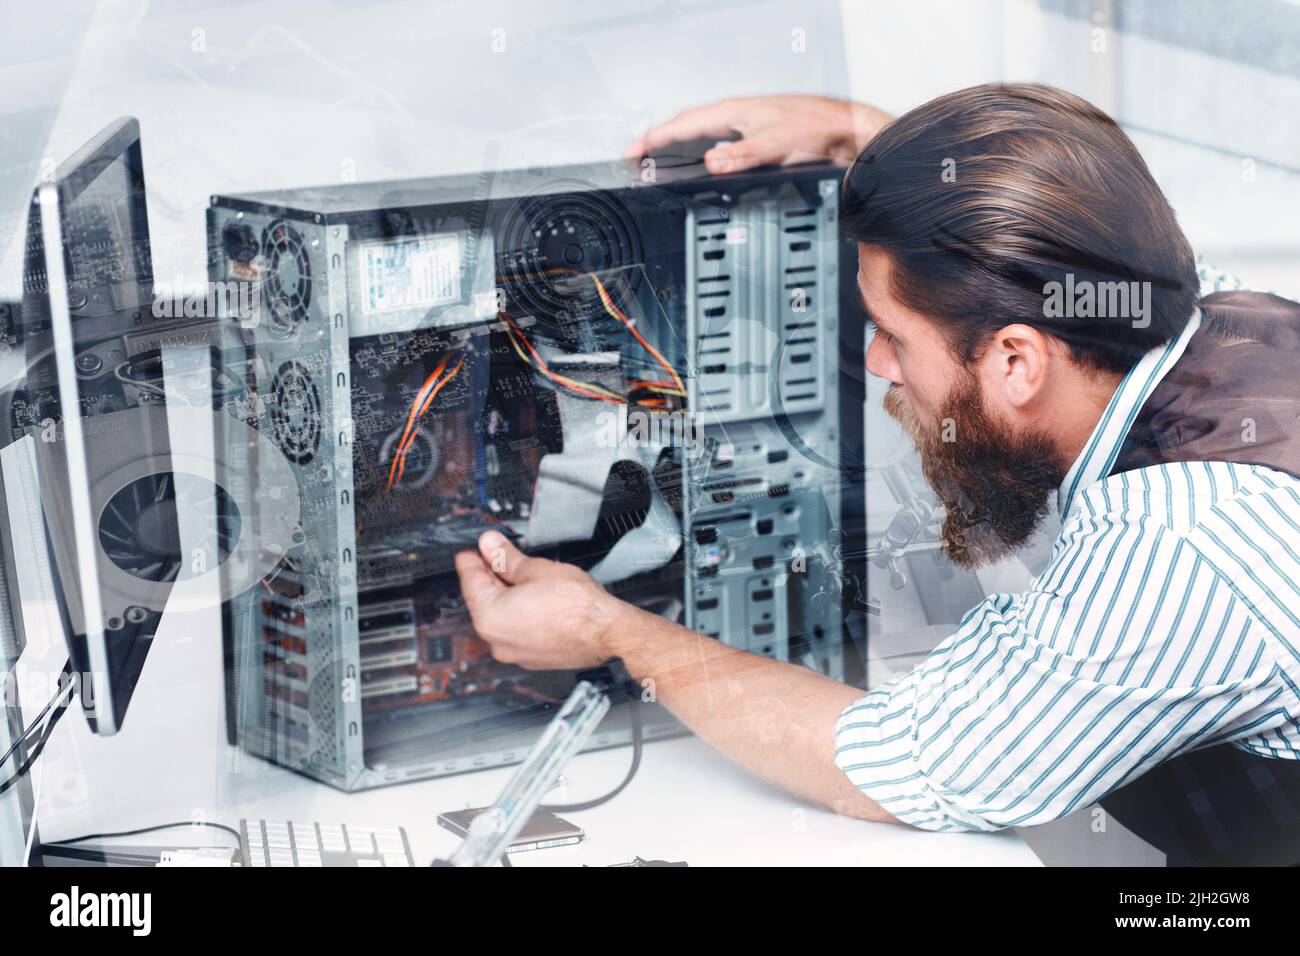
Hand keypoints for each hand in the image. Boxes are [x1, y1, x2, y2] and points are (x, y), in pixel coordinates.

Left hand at [453, 530, 622, 669]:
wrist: (606, 632)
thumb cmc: (577, 606)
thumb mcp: (536, 569)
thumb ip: (506, 557)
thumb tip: (491, 545)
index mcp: (490, 616)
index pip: (470, 581)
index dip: (471, 560)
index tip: (472, 551)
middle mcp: (496, 640)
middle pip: (484, 600)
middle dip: (490, 576)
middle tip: (496, 555)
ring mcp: (514, 653)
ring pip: (501, 617)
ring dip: (505, 595)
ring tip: (520, 575)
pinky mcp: (532, 658)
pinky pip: (517, 631)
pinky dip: (519, 614)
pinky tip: (533, 599)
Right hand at [624, 95, 892, 174]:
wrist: (841, 132)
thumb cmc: (814, 128)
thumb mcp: (774, 145)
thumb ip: (741, 156)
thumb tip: (711, 163)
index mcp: (733, 113)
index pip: (684, 125)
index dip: (656, 139)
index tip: (634, 151)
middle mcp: (736, 117)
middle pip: (687, 127)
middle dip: (660, 141)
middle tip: (638, 156)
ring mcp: (744, 126)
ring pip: (702, 135)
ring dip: (679, 146)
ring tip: (660, 159)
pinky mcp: (754, 138)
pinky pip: (718, 144)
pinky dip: (702, 153)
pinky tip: (702, 164)